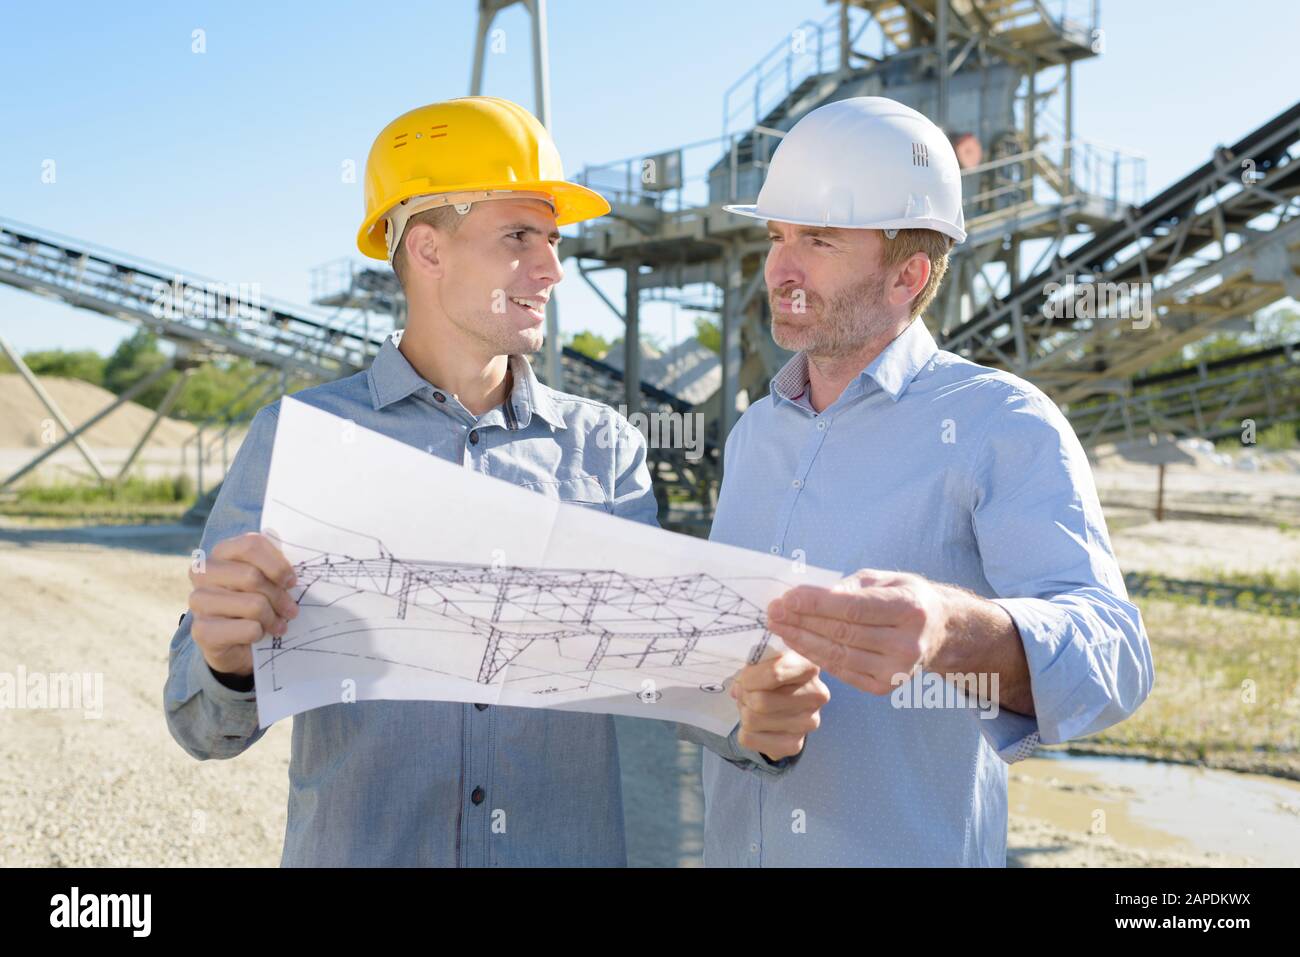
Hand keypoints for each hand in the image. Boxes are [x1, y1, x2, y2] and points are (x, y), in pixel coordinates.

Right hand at [187, 532, 298, 677]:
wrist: (238, 644)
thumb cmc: (258, 602)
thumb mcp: (269, 579)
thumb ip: (277, 565)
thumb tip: (292, 569)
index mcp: (221, 552)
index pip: (251, 544)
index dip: (277, 564)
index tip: (291, 581)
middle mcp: (203, 572)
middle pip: (252, 576)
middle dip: (279, 596)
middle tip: (291, 610)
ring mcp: (198, 601)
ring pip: (253, 605)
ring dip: (272, 618)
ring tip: (278, 625)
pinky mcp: (201, 630)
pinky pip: (248, 629)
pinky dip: (260, 634)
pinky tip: (258, 635)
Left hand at [731, 649, 829, 760]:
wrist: (784, 701)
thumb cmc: (771, 677)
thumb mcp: (764, 661)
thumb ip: (753, 667)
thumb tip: (740, 688)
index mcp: (808, 668)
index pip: (774, 674)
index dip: (749, 677)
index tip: (744, 679)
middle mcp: (815, 697)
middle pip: (760, 701)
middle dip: (744, 696)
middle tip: (744, 693)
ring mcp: (808, 723)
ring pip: (752, 720)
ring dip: (743, 712)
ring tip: (750, 706)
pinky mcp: (795, 745)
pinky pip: (748, 738)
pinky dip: (744, 731)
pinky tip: (756, 725)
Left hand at [765, 569, 949, 694]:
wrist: (938, 632)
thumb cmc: (905, 599)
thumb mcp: (883, 579)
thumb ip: (848, 587)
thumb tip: (806, 597)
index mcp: (909, 609)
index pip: (853, 608)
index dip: (816, 604)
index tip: (787, 597)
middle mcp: (907, 643)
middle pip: (842, 632)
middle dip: (802, 621)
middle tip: (773, 610)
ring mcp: (896, 670)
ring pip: (838, 654)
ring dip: (801, 640)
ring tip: (778, 625)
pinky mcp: (884, 686)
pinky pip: (840, 670)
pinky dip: (814, 656)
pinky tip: (796, 642)